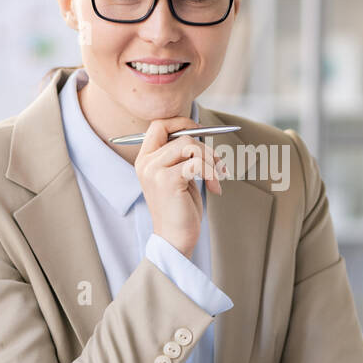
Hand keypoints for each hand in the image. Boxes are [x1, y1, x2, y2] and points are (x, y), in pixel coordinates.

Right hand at [135, 117, 226, 257]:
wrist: (175, 239)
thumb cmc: (180, 209)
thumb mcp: (179, 176)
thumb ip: (181, 155)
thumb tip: (199, 132)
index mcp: (145, 159)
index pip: (159, 124)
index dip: (182, 122)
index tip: (201, 131)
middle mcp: (146, 162)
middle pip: (180, 135)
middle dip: (205, 147)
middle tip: (217, 164)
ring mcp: (154, 171)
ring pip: (190, 146)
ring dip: (211, 161)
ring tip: (216, 178)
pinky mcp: (167, 180)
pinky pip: (196, 162)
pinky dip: (212, 173)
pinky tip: (214, 188)